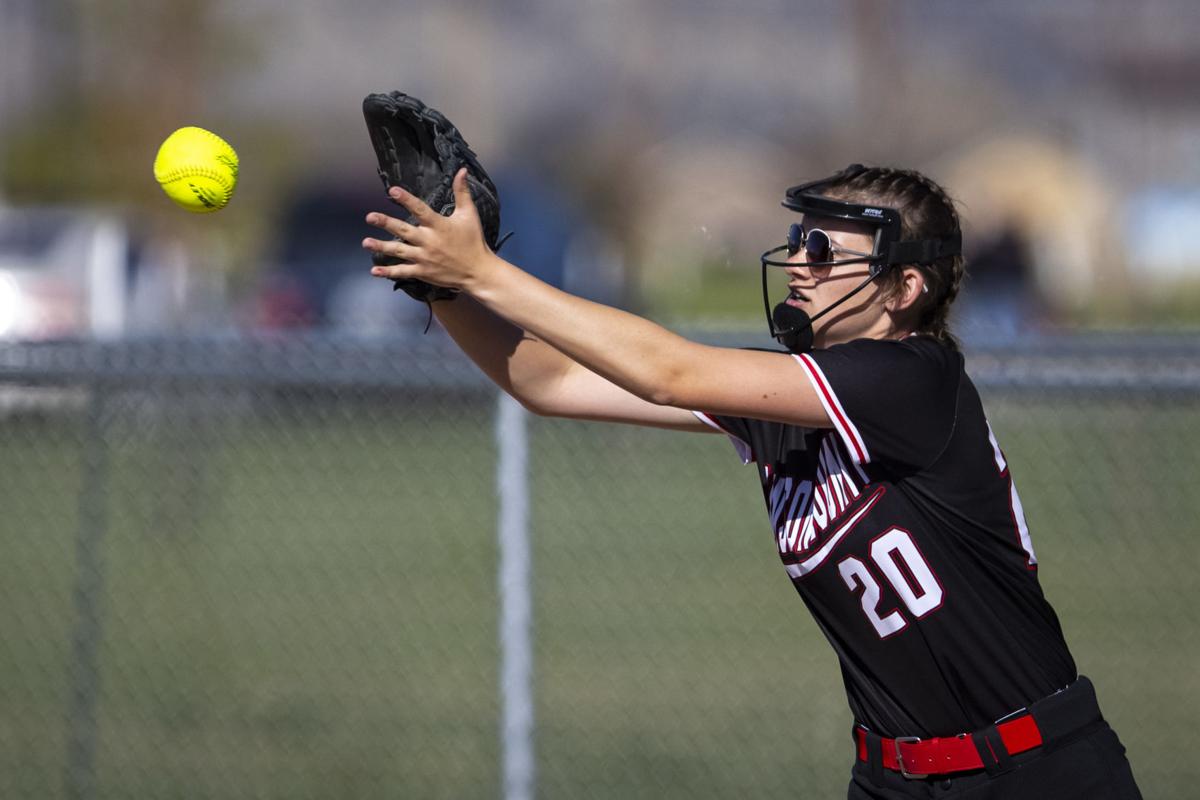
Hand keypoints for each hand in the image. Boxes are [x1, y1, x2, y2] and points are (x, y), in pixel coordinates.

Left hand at [362, 168, 495, 291]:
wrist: (478, 271)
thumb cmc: (474, 241)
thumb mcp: (470, 214)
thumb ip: (462, 192)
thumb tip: (461, 170)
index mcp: (439, 225)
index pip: (420, 209)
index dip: (406, 199)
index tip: (392, 190)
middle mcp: (429, 241)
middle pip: (403, 230)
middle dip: (386, 223)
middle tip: (370, 217)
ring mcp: (424, 258)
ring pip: (399, 251)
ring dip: (381, 247)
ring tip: (365, 242)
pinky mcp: (423, 272)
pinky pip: (403, 272)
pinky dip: (388, 272)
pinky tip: (374, 271)